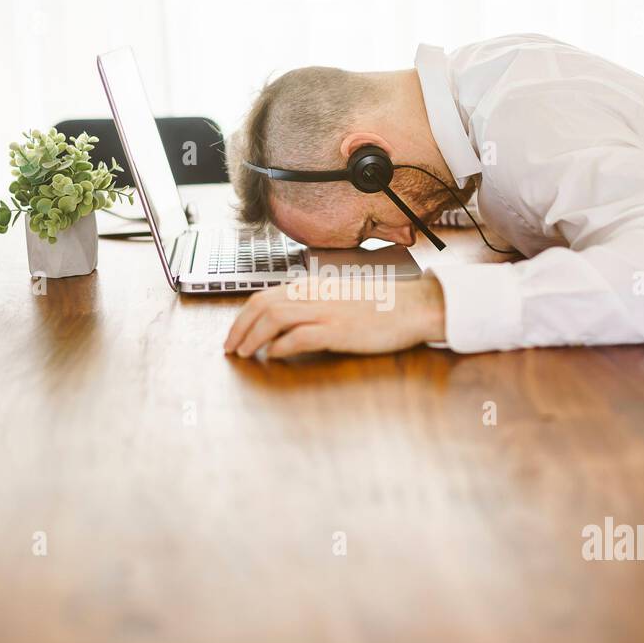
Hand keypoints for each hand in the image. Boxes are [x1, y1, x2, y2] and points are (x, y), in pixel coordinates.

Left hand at [223, 276, 445, 358]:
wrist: (414, 307)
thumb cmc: (380, 307)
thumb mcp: (340, 300)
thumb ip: (314, 307)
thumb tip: (286, 327)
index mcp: (313, 287)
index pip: (265, 296)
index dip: (243, 316)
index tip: (234, 333)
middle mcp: (315, 295)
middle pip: (263, 305)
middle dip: (239, 327)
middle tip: (230, 347)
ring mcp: (327, 312)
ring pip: (275, 318)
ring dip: (253, 336)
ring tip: (244, 353)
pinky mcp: (339, 330)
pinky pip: (300, 336)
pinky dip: (281, 346)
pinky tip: (273, 355)